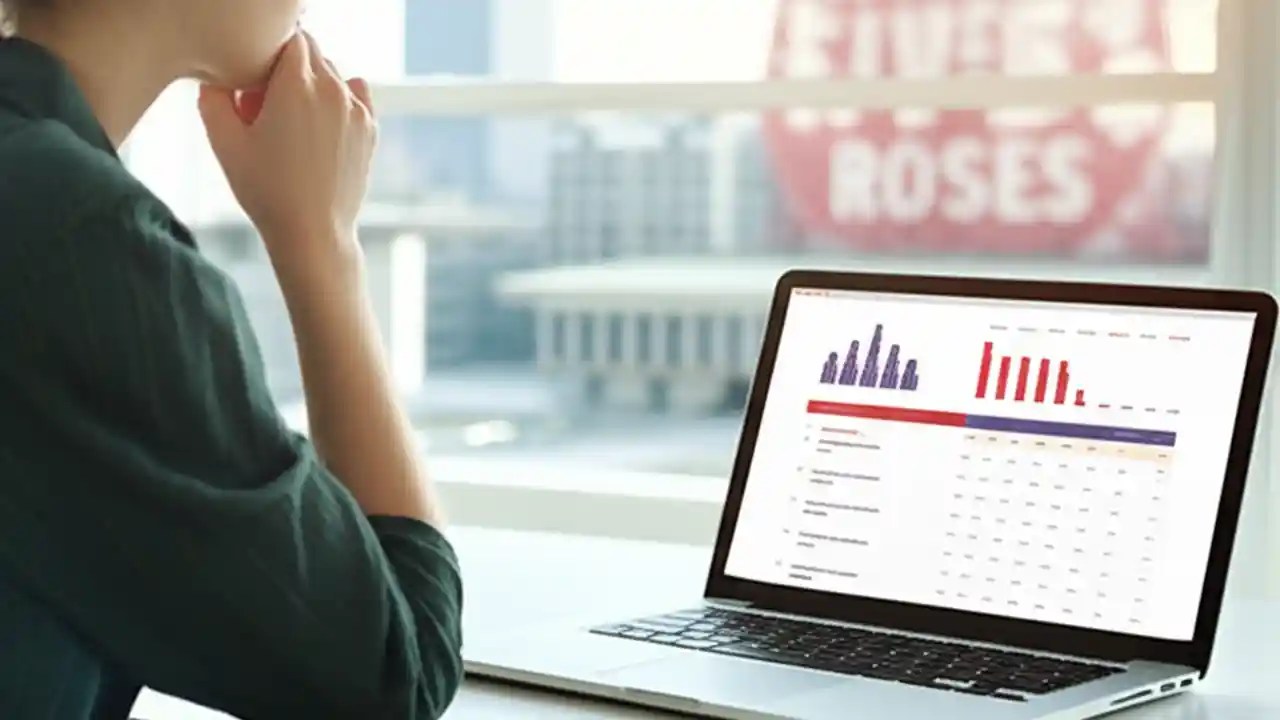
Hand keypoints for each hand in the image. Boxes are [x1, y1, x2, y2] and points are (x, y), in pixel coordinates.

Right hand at [199, 32, 376, 278]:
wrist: (313, 232)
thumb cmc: (266, 190)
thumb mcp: (224, 142)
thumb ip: (212, 97)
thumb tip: (216, 79)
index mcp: (296, 83)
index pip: (287, 38)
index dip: (267, 55)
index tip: (255, 84)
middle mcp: (332, 88)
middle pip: (311, 53)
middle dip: (287, 69)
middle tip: (267, 108)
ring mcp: (357, 108)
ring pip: (333, 73)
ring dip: (313, 85)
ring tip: (291, 124)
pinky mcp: (371, 128)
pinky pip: (356, 94)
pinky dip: (339, 99)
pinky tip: (321, 125)